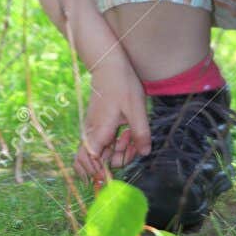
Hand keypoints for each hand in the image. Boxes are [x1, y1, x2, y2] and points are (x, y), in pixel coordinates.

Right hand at [73, 53, 151, 181]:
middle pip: (97, 161)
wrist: (108, 65)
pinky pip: (103, 142)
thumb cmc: (122, 85)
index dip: (103, 171)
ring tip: (131, 134)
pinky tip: (126, 130)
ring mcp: (93, 129)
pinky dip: (115, 142)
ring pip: (101, 152)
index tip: (124, 161)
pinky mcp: (97, 124)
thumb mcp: (136, 109)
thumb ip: (140, 134)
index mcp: (99, 132)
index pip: (91, 163)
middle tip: (133, 145)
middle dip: (117, 160)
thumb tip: (144, 153)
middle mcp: (92, 133)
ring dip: (117, 150)